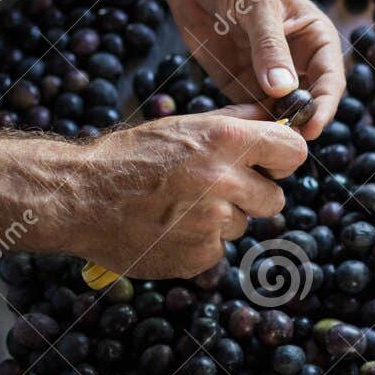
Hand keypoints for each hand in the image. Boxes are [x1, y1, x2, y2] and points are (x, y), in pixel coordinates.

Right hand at [57, 107, 306, 278]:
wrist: (80, 197)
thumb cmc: (130, 156)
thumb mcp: (183, 125)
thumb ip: (234, 122)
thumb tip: (276, 119)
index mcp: (225, 141)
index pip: (294, 152)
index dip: (283, 158)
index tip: (270, 163)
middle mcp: (224, 180)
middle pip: (274, 198)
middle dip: (252, 195)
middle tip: (216, 188)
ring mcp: (212, 222)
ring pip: (242, 225)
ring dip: (220, 219)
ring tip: (180, 206)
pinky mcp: (199, 255)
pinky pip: (217, 249)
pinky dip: (198, 242)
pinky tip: (169, 227)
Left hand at [150, 0, 343, 138]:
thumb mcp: (257, 6)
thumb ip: (270, 48)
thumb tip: (284, 91)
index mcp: (316, 39)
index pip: (330, 80)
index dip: (324, 106)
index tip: (310, 128)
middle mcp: (298, 62)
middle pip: (308, 104)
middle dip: (298, 124)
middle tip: (282, 142)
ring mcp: (269, 76)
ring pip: (279, 114)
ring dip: (271, 128)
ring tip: (258, 140)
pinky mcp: (241, 84)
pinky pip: (249, 112)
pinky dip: (247, 123)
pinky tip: (237, 129)